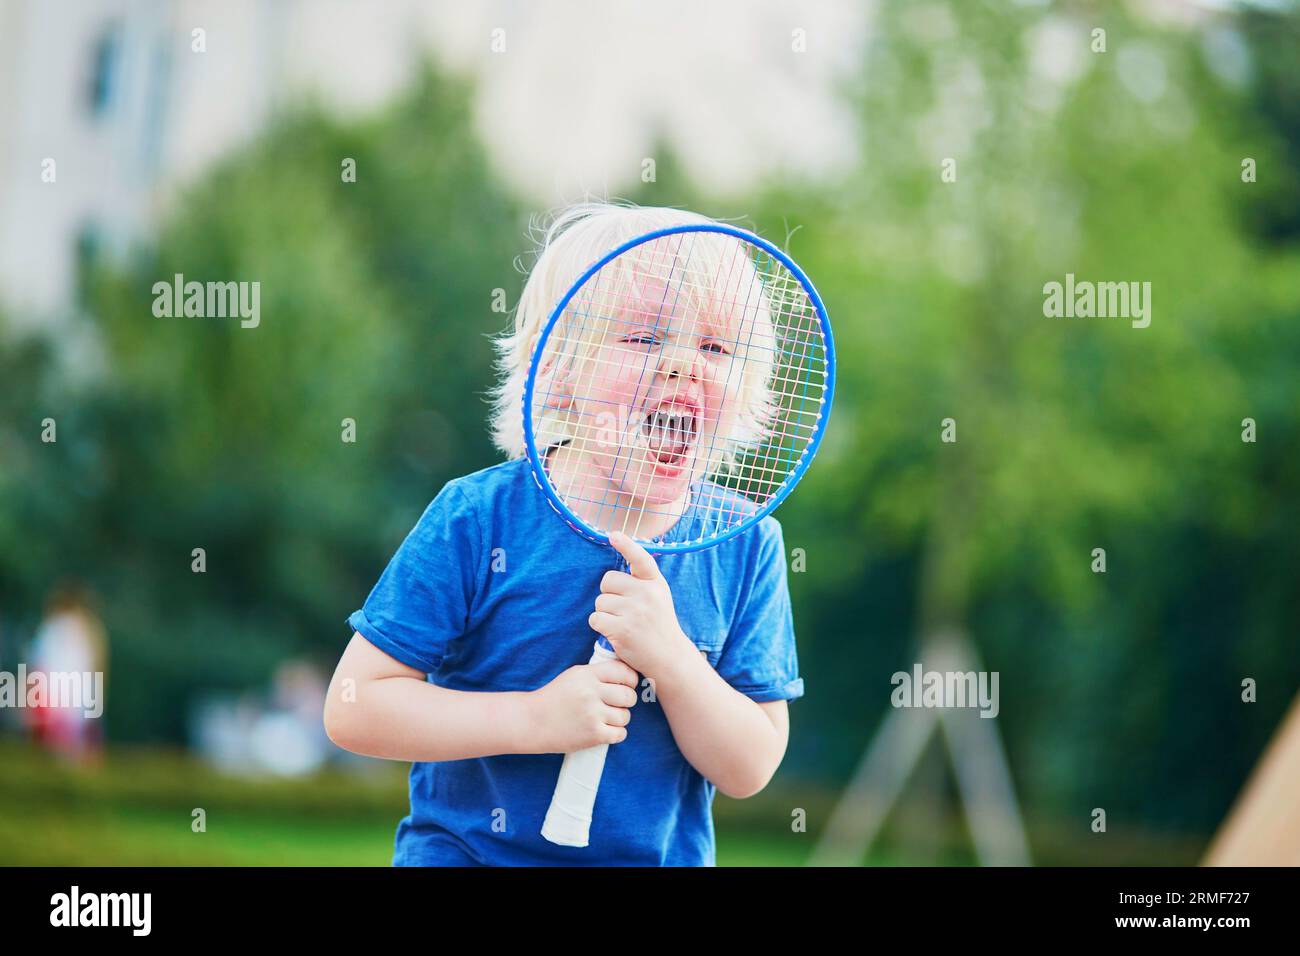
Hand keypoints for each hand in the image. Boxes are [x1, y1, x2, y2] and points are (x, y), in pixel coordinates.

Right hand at [528, 658, 638, 752]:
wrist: (532, 721)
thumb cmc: (555, 697)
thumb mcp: (574, 676)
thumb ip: (598, 673)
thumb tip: (628, 674)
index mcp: (587, 675)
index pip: (623, 672)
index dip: (630, 680)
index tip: (627, 686)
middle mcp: (591, 693)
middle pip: (629, 696)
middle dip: (626, 701)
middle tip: (615, 705)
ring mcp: (593, 714)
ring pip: (626, 716)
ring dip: (619, 719)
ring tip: (605, 718)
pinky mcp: (593, 734)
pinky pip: (620, 734)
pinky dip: (615, 733)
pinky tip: (605, 730)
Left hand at [588, 531, 697, 680]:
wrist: (670, 657)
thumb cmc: (659, 624)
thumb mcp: (659, 596)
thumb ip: (642, 579)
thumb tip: (619, 554)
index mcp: (655, 583)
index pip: (640, 559)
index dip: (626, 545)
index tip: (613, 535)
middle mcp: (647, 594)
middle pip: (607, 581)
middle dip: (608, 594)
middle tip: (622, 610)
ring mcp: (635, 612)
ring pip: (600, 602)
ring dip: (604, 613)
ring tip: (622, 623)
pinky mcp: (622, 629)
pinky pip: (595, 619)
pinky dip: (600, 626)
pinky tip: (614, 633)